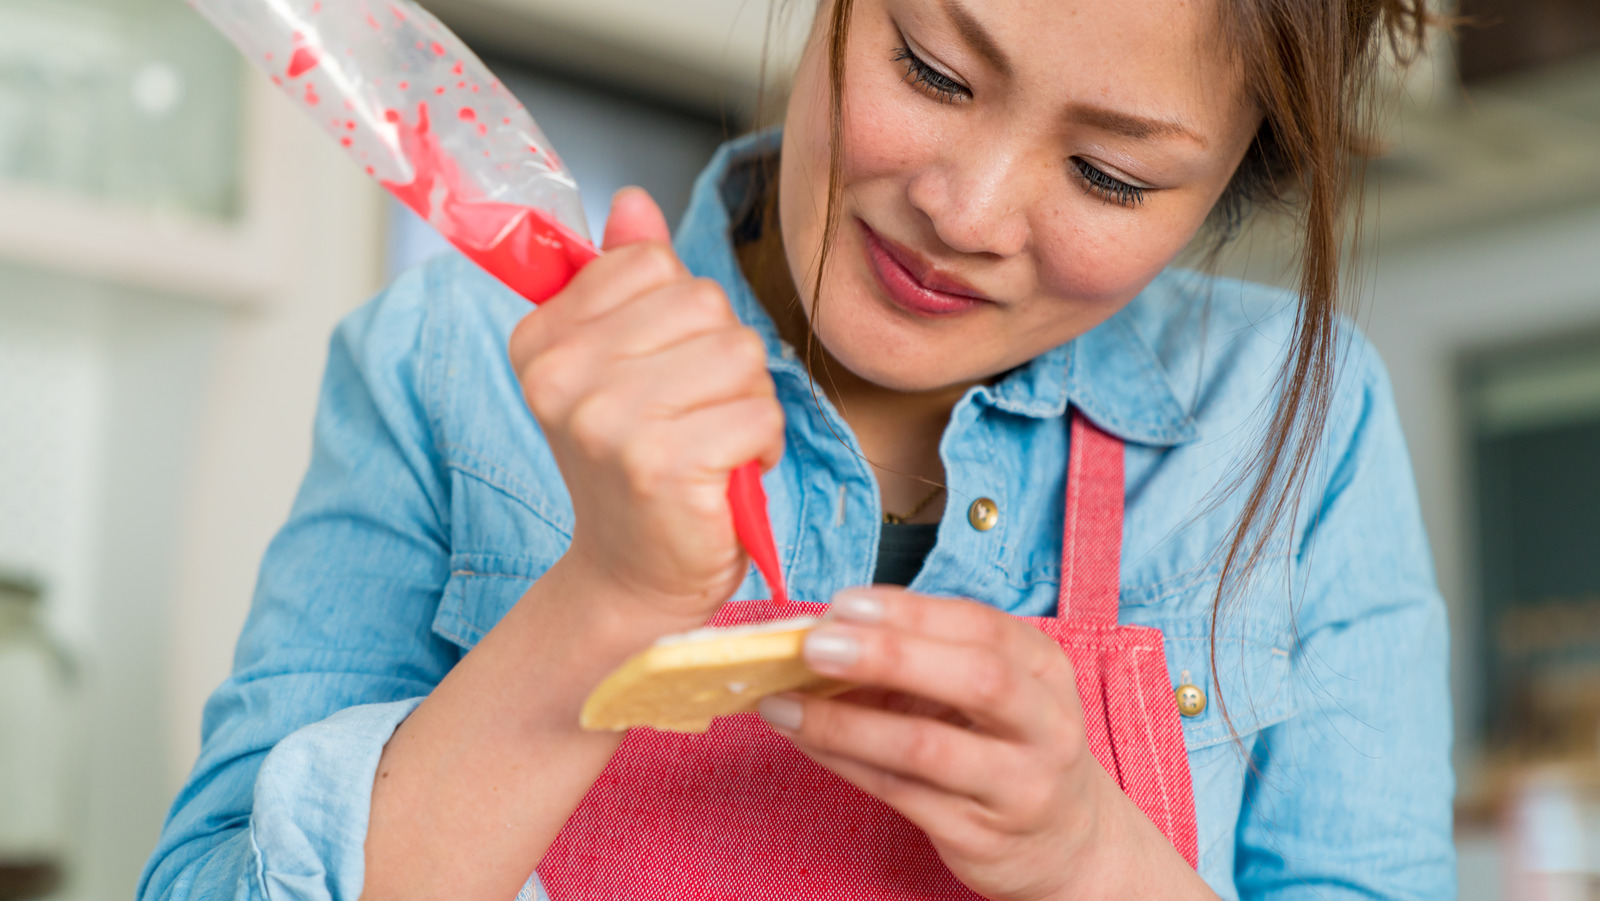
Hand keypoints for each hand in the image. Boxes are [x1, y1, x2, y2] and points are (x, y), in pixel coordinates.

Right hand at [508, 188, 783, 621]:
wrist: (633, 575)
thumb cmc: (637, 468)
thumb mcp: (620, 366)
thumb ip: (625, 280)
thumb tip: (632, 202)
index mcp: (542, 339)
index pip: (650, 264)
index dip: (681, 316)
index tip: (659, 372)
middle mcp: (561, 377)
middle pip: (704, 304)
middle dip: (723, 360)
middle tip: (692, 417)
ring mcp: (607, 421)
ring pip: (738, 354)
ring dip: (746, 404)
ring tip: (710, 445)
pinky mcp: (660, 464)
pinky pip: (757, 412)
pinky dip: (760, 445)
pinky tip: (725, 476)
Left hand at [758, 587, 1209, 900]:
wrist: (1065, 841)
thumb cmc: (1008, 744)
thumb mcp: (991, 691)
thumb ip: (924, 658)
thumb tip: (827, 630)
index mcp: (1044, 669)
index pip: (982, 626)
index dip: (911, 612)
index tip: (844, 603)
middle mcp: (1045, 725)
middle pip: (976, 680)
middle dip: (890, 656)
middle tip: (814, 646)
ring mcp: (1018, 785)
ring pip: (928, 747)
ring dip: (845, 722)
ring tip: (784, 704)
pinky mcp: (981, 836)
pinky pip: (900, 793)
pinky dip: (844, 761)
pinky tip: (805, 739)